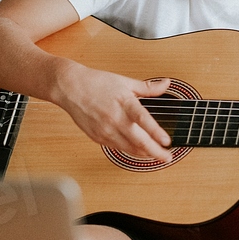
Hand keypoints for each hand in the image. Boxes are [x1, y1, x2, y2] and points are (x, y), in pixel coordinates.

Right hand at [53, 62, 173, 161]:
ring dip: (144, 154)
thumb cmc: (96, 83)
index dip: (156, 132)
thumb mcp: (125, 82)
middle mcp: (115, 119)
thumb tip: (166, 84)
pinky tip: (139, 151)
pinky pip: (118, 148)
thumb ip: (148, 88)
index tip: (167, 141)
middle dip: (155, 152)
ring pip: (129, 148)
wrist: (70, 88)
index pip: (143, 120)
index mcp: (124, 103)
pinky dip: (130, 151)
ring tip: (157, 156)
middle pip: (138, 141)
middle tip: (167, 157)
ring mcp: (105, 130)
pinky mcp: (97, 137)